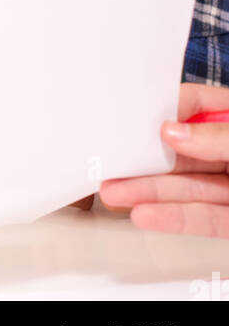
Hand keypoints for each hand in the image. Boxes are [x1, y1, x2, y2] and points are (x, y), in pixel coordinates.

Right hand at [100, 83, 228, 236]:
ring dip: (149, 192)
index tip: (129, 119)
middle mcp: (228, 153)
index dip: (161, 112)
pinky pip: (204, 219)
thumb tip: (173, 131)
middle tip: (109, 162)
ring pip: (185, 188)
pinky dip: (176, 219)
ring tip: (113, 193)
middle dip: (144, 160)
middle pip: (180, 153)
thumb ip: (217, 135)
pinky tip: (145, 215)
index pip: (193, 105)